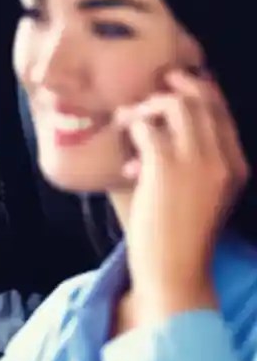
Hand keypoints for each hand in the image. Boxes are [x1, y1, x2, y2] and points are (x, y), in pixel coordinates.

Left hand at [118, 69, 248, 320]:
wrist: (173, 272)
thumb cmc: (176, 237)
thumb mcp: (197, 196)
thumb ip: (188, 162)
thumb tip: (155, 126)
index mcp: (236, 167)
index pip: (222, 111)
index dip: (195, 91)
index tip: (170, 88)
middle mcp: (223, 160)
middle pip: (202, 99)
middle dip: (170, 91)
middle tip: (144, 100)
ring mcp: (198, 161)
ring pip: (176, 105)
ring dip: (146, 108)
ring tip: (129, 125)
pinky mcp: (167, 168)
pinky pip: (146, 127)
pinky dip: (130, 130)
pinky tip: (125, 159)